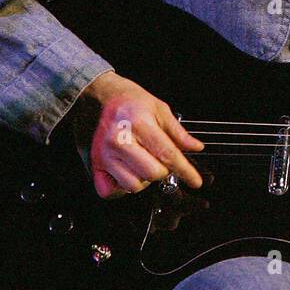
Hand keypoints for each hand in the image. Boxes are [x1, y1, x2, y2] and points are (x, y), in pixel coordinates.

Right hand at [71, 70, 204, 198]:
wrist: (101, 97)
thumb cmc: (131, 102)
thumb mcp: (160, 109)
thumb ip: (178, 132)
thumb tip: (195, 147)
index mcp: (139, 124)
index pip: (168, 154)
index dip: (185, 170)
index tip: (195, 181)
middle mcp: (120, 141)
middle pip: (152, 174)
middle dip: (163, 170)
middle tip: (159, 158)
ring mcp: (104, 155)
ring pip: (133, 185)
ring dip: (143, 179)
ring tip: (142, 162)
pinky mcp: (94, 165)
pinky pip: (109, 191)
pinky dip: (120, 188)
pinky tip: (127, 173)